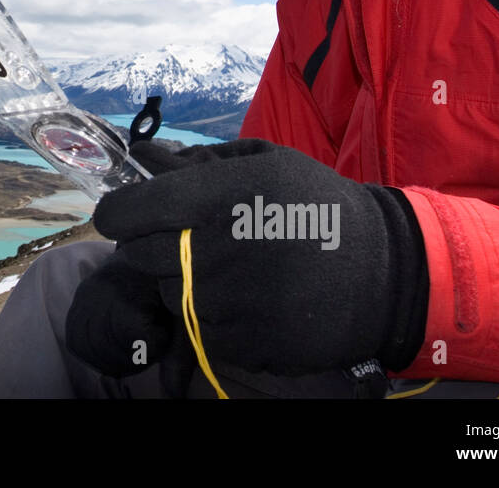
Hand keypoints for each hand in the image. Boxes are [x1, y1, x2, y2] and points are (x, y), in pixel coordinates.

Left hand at [68, 138, 428, 376]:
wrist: (382, 271)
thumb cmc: (316, 204)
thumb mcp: (264, 162)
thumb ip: (198, 160)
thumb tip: (143, 156)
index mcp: (215, 198)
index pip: (127, 211)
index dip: (116, 212)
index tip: (120, 214)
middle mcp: (212, 251)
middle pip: (137, 255)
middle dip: (148, 244)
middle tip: (180, 238)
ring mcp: (224, 303)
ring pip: (165, 293)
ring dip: (180, 280)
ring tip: (226, 266)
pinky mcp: (238, 343)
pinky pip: (196, 328)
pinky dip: (209, 314)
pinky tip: (246, 296)